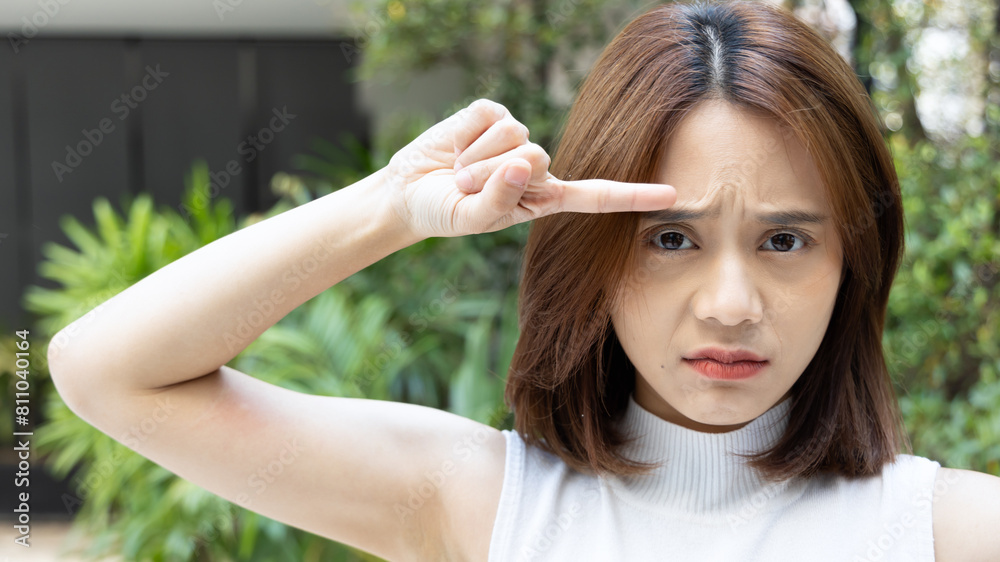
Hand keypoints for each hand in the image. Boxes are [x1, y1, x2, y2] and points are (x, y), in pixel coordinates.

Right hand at [380, 98, 675, 238]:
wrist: (408, 192)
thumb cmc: (445, 212)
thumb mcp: (471, 218)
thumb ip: (498, 199)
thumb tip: (525, 161)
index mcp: (543, 198)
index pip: (595, 196)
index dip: (632, 195)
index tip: (673, 195)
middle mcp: (537, 166)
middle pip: (540, 159)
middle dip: (495, 176)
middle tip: (466, 188)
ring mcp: (516, 137)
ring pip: (516, 138)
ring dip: (478, 160)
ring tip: (459, 171)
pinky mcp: (493, 113)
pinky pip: (492, 119)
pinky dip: (467, 138)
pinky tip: (455, 147)